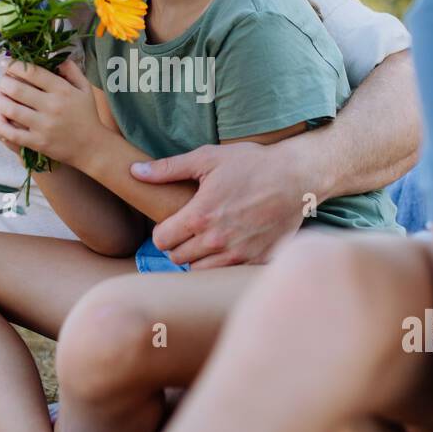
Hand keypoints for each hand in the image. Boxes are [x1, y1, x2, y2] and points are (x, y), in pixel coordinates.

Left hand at [0, 57, 102, 167]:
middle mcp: (52, 106)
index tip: (4, 63)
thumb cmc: (87, 115)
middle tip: (0, 81)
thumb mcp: (85, 88)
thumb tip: (56, 56)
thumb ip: (72, 70)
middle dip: (3, 82)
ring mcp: (43, 125)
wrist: (92, 147)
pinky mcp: (38, 142)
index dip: (13, 65)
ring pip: (10, 109)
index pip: (32, 72)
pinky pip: (11, 133)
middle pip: (16, 89)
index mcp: (62, 90)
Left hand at [131, 141, 309, 267]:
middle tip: (191, 228)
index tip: (173, 222)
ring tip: (209, 237)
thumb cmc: (252, 164)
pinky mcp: (256, 261)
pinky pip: (227, 273)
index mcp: (200, 217)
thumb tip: (135, 171)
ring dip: (199, 257)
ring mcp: (237, 255)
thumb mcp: (208, 158)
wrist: (297, 177)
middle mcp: (216, 241)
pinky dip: (224, 263)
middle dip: (179, 244)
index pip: (161, 240)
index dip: (163, 231)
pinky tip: (230, 244)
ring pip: (199, 270)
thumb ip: (168, 168)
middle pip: (177, 258)